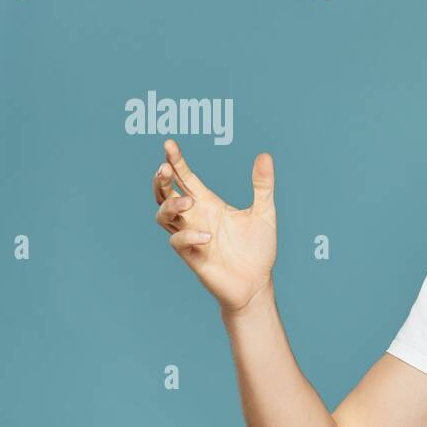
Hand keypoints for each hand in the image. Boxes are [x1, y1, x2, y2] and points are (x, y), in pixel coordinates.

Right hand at [152, 139, 277, 314]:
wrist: (257, 283)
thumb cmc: (258, 249)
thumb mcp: (264, 213)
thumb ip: (262, 185)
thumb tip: (265, 155)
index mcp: (208, 204)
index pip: (185, 178)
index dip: (175, 161)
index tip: (169, 143)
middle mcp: (195, 217)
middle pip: (164, 193)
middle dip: (161, 180)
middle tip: (165, 168)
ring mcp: (191, 236)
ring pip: (163, 215)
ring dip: (170, 205)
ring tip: (189, 202)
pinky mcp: (192, 256)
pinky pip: (178, 241)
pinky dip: (189, 235)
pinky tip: (208, 236)